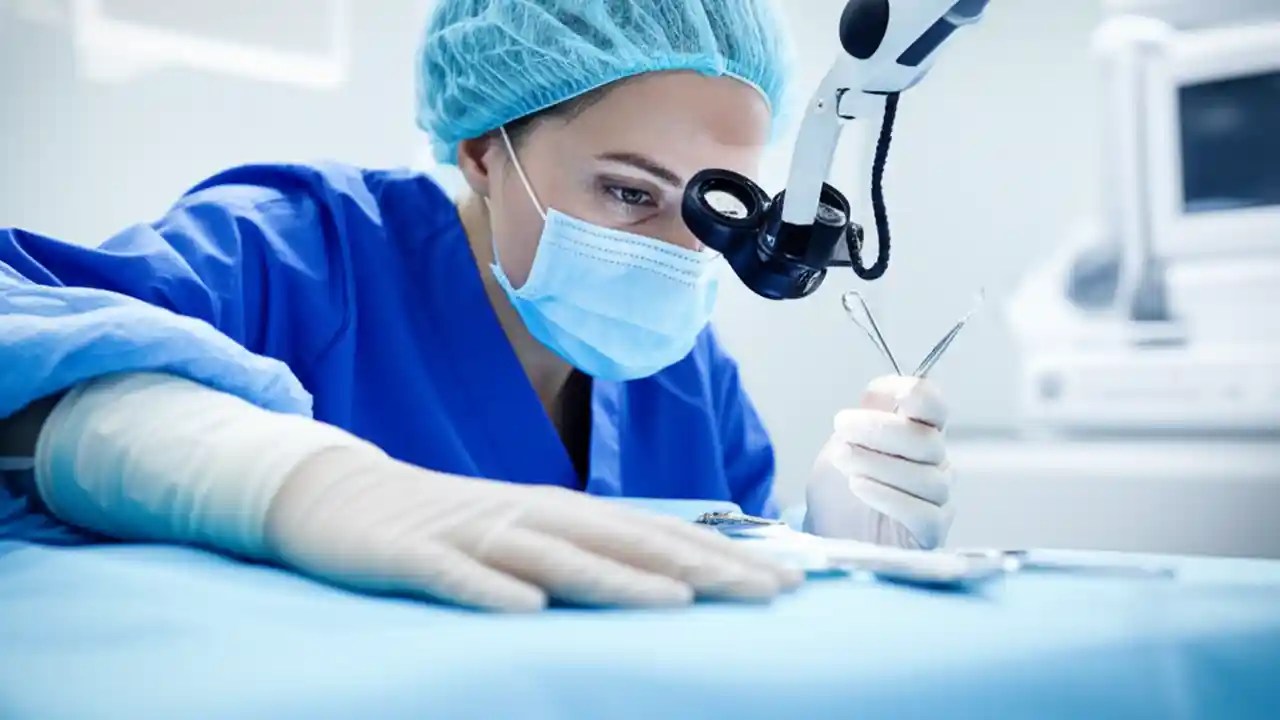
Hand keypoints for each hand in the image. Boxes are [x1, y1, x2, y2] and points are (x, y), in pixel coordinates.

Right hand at [264, 446, 802, 611]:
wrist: (341, 496)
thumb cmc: (447, 522)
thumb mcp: (525, 533)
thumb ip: (586, 551)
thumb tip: (665, 579)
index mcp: (560, 512)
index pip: (655, 533)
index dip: (722, 555)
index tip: (787, 580)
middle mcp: (529, 516)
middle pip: (624, 540)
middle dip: (698, 566)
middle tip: (768, 592)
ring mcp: (473, 533)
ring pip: (552, 556)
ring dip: (614, 579)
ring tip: (675, 603)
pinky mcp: (415, 556)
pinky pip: (456, 577)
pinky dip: (491, 591)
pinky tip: (527, 612)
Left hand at [803, 376, 953, 548]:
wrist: (829, 532)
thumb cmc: (840, 486)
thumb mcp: (844, 442)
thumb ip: (868, 415)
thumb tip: (884, 391)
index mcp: (916, 430)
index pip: (933, 405)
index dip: (916, 394)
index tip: (884, 396)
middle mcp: (934, 461)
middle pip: (926, 439)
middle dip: (879, 430)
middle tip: (842, 428)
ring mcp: (937, 497)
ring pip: (925, 477)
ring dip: (877, 464)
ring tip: (842, 461)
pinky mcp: (931, 531)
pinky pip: (922, 513)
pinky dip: (887, 496)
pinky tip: (859, 486)